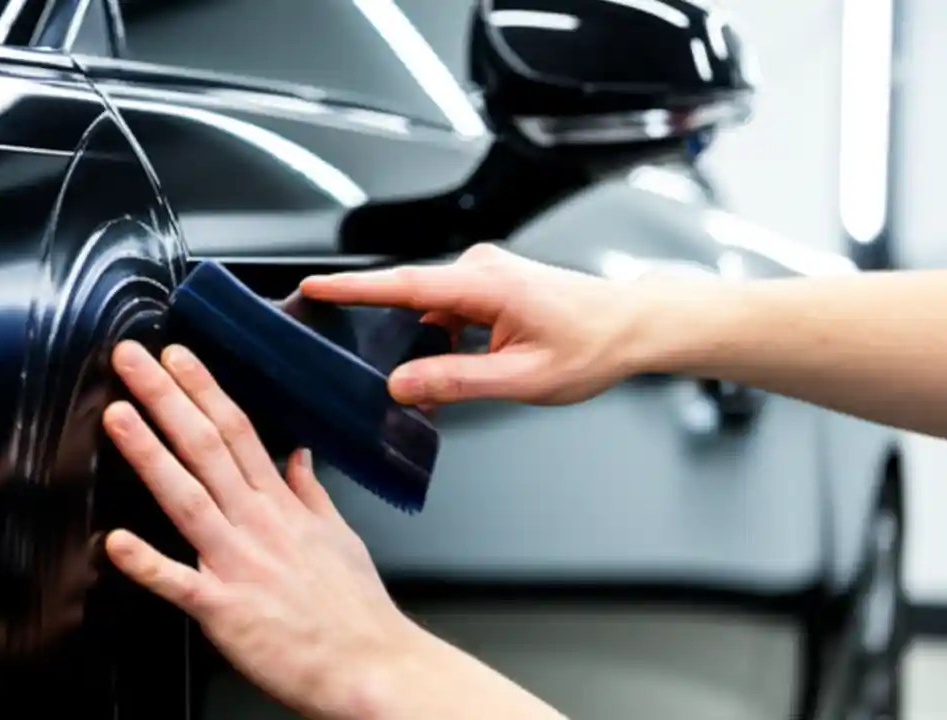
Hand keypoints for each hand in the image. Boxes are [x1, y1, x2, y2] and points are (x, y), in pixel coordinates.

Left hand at [99, 340, 425, 719]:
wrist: (372, 667)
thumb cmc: (355, 610)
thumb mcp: (339, 536)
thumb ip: (309, 492)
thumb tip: (298, 455)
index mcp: (283, 505)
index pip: (238, 431)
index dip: (204, 389)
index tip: (178, 358)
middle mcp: (258, 524)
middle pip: (207, 447)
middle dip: (167, 399)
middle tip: (134, 359)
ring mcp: (240, 564)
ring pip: (187, 497)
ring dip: (150, 454)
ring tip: (119, 415)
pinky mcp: (225, 610)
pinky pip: (179, 583)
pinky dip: (147, 562)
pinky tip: (114, 541)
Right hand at [299, 242, 650, 405]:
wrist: (631, 326)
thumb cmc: (591, 347)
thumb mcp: (521, 379)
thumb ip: (456, 382)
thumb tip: (403, 385)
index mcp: (487, 285)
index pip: (405, 285)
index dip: (355, 288)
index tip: (315, 286)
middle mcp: (481, 269)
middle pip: (414, 302)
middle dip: (391, 335)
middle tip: (385, 376)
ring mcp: (486, 274)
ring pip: (432, 311)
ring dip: (426, 344)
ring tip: (444, 381)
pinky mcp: (490, 284)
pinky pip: (448, 311)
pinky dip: (443, 338)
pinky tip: (455, 367)